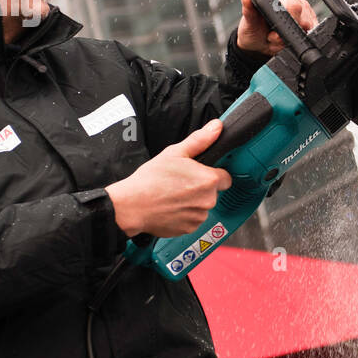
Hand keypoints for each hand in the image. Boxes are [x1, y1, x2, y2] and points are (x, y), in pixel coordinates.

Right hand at [105, 119, 231, 237]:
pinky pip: (192, 220)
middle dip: (201, 188)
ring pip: (202, 207)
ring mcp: (199, 217)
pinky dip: (184, 215)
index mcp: (208, 180)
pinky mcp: (190, 229)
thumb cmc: (150, 180)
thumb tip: (216, 128)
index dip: (213, 174)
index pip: (225, 177)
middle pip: (213, 192)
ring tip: (172, 195)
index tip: (200, 174)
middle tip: (181, 183)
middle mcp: (208, 200)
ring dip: (193, 202)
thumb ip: (199, 140)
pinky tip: (170, 207)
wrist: (132, 206)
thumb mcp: (175, 153)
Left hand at [237, 0, 317, 55]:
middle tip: (273, 35)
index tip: (275, 26)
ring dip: (291, 35)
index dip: (285, 14)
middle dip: (286, 28)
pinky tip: (288, 38)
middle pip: (300, 10)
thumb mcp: (248, 22)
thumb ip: (248, 9)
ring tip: (277, 37)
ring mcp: (301, 7)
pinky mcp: (309, 19)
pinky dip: (300, 37)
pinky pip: (311, 29)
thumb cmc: (253, 30)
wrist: (259, 45)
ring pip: (306, 22)